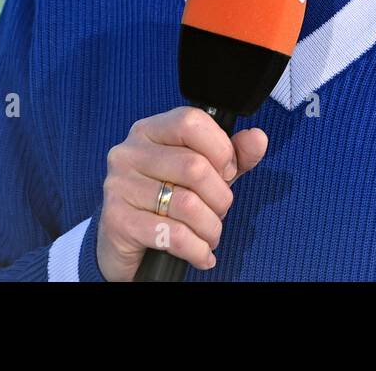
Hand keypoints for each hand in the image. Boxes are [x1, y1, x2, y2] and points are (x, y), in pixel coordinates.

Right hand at [95, 105, 267, 280]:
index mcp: (150, 130)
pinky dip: (197, 249)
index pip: (191, 122)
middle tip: (219, 211)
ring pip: (187, 204)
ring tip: (210, 236)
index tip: (227, 171)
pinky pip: (173, 235)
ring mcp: (119, 185)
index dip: (221, 148)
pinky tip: (202, 254)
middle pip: (194, 166)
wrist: (125, 242)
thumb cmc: (168, 199)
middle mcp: (129, 152)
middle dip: (220, 197)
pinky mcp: (118, 220)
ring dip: (210, 228)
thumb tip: (257, 138)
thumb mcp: (206, 172)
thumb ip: (234, 154)